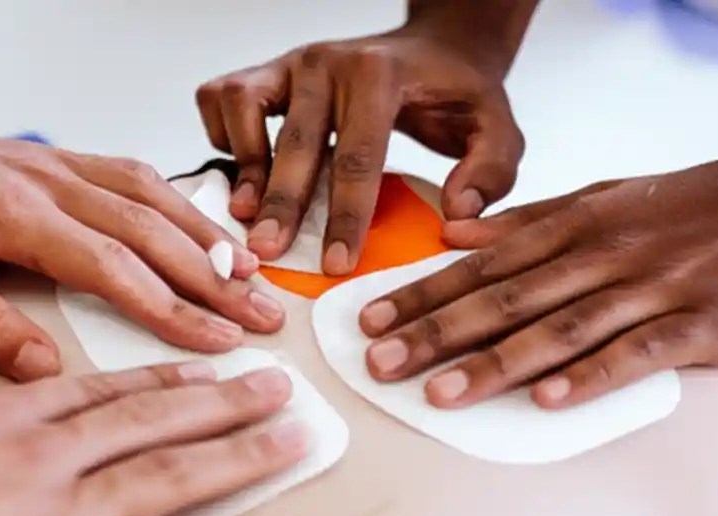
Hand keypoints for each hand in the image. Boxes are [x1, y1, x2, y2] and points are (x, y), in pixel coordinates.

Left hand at [0, 126, 277, 381]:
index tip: (221, 342)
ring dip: (206, 236)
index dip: (174, 309)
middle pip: (152, 229)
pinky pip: (130, 175)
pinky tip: (199, 227)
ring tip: (253, 274)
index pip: (116, 267)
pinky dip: (175, 202)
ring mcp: (53, 163)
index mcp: (13, 215)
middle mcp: (45, 180)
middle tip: (265, 315)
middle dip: (215, 277)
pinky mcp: (51, 160)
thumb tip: (50, 369)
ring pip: (151, 196)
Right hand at [0, 361, 308, 515]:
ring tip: (297, 439)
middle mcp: (49, 458)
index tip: (194, 367)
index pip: (96, 391)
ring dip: (243, 454)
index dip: (155, 378)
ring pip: (175, 474)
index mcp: (1, 421)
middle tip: (274, 384)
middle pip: (153, 419)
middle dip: (221, 399)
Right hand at [196, 17, 525, 274]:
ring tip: (243, 213)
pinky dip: (220, 132)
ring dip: (241, 165)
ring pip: (245, 108)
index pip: (360, 156)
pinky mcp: (266, 70)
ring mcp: (290, 62)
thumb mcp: (497, 129)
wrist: (432, 49)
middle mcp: (328, 62)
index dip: (346, 216)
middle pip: (297, 141)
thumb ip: (491, 170)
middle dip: (281, 204)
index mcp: (381, 75)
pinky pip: (222, 97)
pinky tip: (241, 168)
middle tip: (268, 252)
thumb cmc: (455, 95)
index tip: (337, 264)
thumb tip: (456, 211)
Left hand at [358, 67, 717, 409]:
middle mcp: (604, 254)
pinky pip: (638, 352)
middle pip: (505, 298)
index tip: (368, 321)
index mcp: (579, 224)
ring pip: (559, 328)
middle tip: (378, 364)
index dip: (422, 293)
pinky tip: (549, 401)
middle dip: (436, 332)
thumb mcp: (613, 196)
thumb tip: (459, 235)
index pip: (483, 264)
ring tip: (439, 393)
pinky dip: (592, 376)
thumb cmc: (710, 204)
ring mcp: (653, 288)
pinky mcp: (705, 325)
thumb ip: (534, 218)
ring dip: (495, 363)